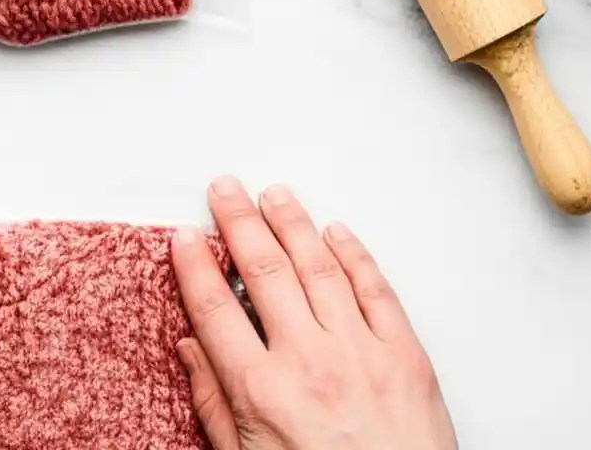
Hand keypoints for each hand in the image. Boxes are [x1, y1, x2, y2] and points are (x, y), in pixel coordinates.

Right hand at [171, 177, 456, 449]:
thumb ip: (214, 401)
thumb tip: (190, 347)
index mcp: (260, 391)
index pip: (215, 307)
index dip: (195, 265)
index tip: (183, 237)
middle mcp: (309, 362)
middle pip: (265, 271)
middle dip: (240, 221)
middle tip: (225, 188)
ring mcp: (361, 354)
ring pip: (320, 267)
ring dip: (293, 223)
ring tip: (274, 194)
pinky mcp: (407, 357)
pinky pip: (377, 290)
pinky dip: (355, 254)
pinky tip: (336, 231)